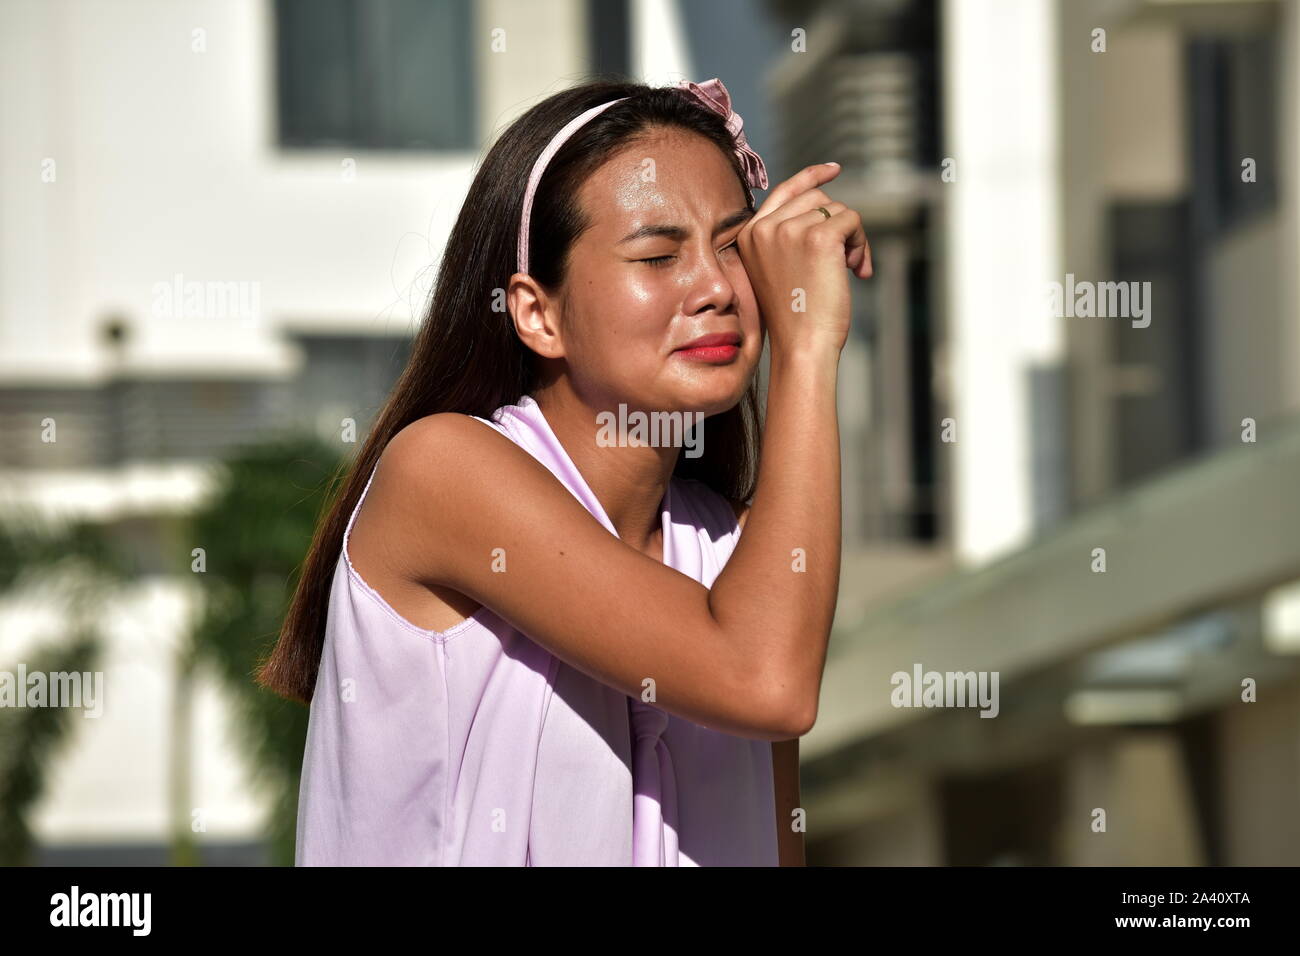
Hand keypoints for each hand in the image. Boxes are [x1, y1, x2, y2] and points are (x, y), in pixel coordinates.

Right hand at [736, 163, 870, 355]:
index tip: (834, 170)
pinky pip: (852, 221)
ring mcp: (789, 230)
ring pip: (838, 210)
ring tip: (849, 269)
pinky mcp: (818, 237)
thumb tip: (823, 205)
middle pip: (817, 199)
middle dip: (838, 225)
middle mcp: (765, 227)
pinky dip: (861, 243)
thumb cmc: (794, 317)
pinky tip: (856, 271)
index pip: (785, 190)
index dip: (812, 177)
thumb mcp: (777, 269)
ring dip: (852, 238)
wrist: (801, 346)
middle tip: (847, 260)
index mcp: (750, 234)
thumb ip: (787, 237)